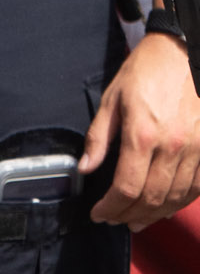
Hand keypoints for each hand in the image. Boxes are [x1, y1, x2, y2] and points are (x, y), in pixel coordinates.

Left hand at [83, 30, 199, 227]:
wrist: (186, 53)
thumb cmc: (146, 73)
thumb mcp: (112, 100)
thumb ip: (98, 138)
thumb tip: (84, 168)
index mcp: (143, 135)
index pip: (126, 187)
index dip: (110, 207)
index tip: (98, 214)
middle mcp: (173, 147)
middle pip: (152, 198)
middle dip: (129, 215)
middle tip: (115, 220)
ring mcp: (196, 150)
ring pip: (176, 197)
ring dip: (155, 214)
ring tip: (137, 220)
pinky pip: (197, 187)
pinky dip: (180, 202)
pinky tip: (165, 207)